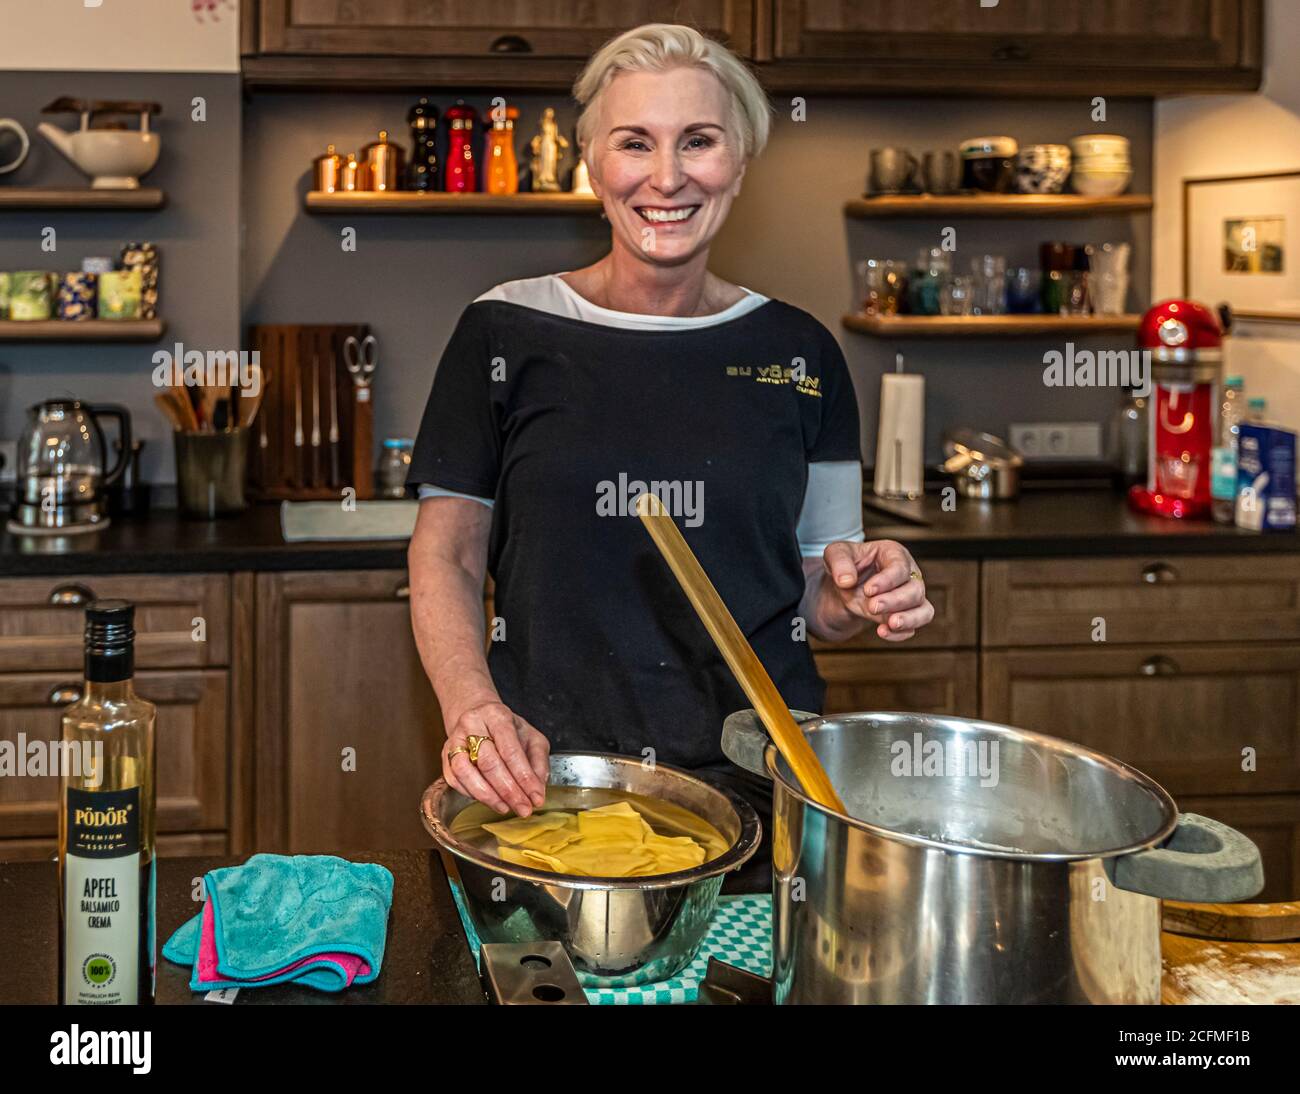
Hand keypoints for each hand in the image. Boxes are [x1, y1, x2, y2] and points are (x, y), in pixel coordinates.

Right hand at [442, 701, 549, 815]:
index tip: (536, 797)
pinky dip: (472, 794)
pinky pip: (454, 780)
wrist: (479, 716)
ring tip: (506, 807)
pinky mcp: (445, 756)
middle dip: (508, 791)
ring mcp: (454, 740)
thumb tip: (537, 788)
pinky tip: (490, 800)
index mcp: (496, 715)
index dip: (524, 777)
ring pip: (465, 772)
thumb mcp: (532, 737)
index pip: (510, 750)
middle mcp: (471, 725)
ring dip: (488, 796)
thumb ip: (538, 762)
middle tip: (523, 808)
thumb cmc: (507, 729)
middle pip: (488, 762)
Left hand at [820, 539, 934, 641]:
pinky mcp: (907, 615)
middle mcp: (909, 574)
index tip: (868, 590)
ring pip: (923, 610)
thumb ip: (839, 562)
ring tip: (891, 624)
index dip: (887, 580)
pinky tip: (883, 632)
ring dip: (908, 619)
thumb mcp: (835, 554)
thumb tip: (846, 580)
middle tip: (873, 606)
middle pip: (915, 589)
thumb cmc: (845, 565)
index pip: (900, 567)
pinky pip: (914, 627)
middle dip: (894, 601)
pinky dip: (900, 633)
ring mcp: (911, 596)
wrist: (844, 587)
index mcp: (893, 554)